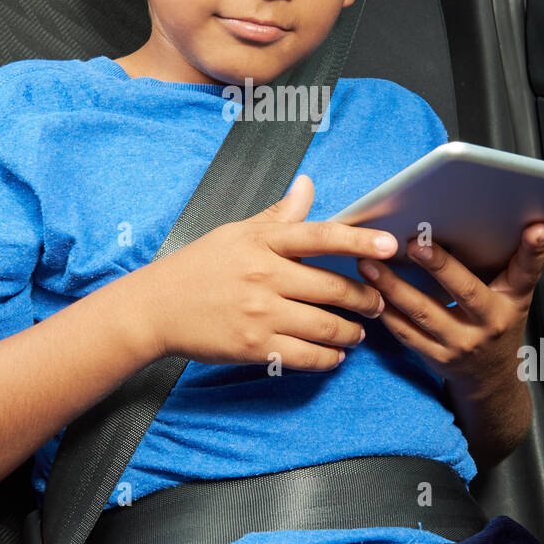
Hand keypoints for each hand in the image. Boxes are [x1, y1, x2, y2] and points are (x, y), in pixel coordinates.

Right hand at [139, 175, 394, 372]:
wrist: (154, 308)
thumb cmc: (197, 267)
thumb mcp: (235, 233)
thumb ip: (278, 215)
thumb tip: (308, 185)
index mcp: (262, 243)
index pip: (320, 236)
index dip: (358, 240)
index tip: (389, 244)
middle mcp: (264, 276)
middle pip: (333, 288)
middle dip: (365, 299)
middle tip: (376, 302)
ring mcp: (259, 314)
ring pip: (326, 326)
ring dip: (351, 332)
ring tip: (357, 332)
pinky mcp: (253, 347)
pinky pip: (306, 356)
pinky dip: (328, 358)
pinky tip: (334, 355)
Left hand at [355, 224, 543, 390]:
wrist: (490, 378)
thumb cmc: (498, 323)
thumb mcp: (514, 295)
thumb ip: (516, 263)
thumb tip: (527, 223)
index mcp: (511, 301)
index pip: (526, 272)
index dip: (534, 251)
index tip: (536, 228)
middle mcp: (490, 324)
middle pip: (465, 292)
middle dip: (440, 266)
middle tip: (415, 243)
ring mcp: (461, 344)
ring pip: (424, 313)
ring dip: (394, 287)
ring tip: (369, 264)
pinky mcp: (436, 358)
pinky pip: (407, 333)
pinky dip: (387, 312)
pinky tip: (369, 293)